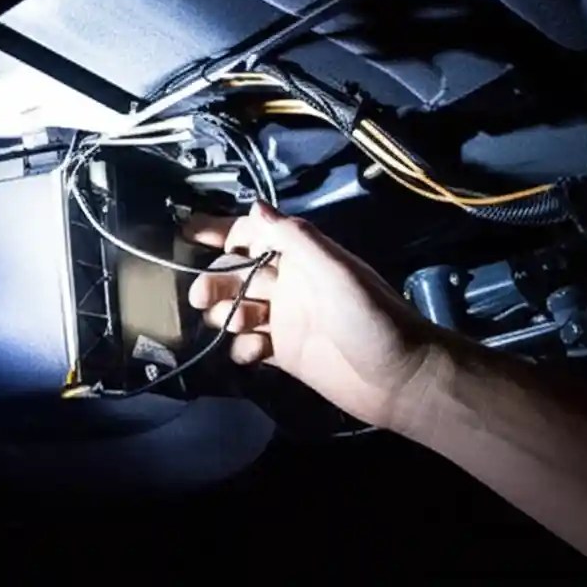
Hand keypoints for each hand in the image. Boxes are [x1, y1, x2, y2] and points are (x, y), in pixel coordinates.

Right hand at [185, 202, 442, 428]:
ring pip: (237, 307)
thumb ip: (296, 239)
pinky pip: (248, 343)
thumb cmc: (371, 319)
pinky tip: (252, 353)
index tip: (186, 232)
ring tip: (231, 323)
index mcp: (303, 258)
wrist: (400, 379)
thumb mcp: (336, 272)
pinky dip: (242, 347)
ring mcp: (285, 319)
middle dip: (214, 279)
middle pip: (236, 273)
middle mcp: (290, 284)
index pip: (253, 234)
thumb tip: (253, 206)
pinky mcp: (283, 353)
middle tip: (202, 296)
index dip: (220, 231)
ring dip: (224, 312)